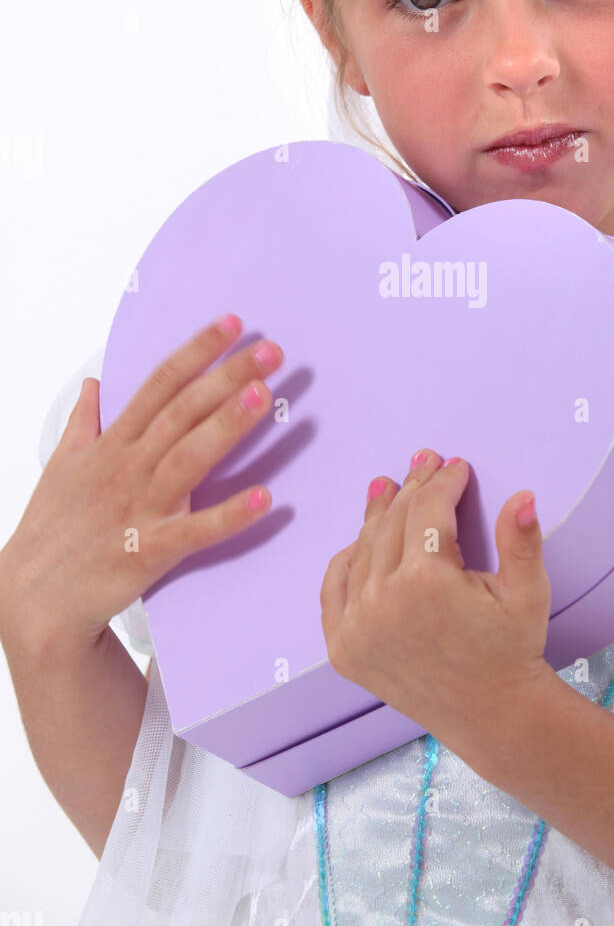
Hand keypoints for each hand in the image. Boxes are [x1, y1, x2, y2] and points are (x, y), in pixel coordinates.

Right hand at [0, 315, 283, 652]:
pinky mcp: (148, 552)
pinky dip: (229, 515)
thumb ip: (83, 424)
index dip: (197, 350)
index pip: (160, 384)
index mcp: (112, 443)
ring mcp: (139, 508)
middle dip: (226, 376)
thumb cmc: (51, 531)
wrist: (31, 602)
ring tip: (264, 396)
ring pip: (189, 457)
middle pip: (182, 411)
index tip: (234, 323)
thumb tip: (91, 385)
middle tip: (271, 350)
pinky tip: (265, 498)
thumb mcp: (60, 466)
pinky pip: (194, 531)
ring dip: (226, 425)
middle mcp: (128, 467)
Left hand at [320, 449, 552, 754]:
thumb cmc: (511, 649)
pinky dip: (348, 559)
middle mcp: (382, 600)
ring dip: (378, 515)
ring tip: (387, 486)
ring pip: (363, 549)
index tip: (455, 466)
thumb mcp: (527, 592)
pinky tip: (361, 539)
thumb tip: (523, 495)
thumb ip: (521, 540)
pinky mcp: (343, 648)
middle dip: (414, 488)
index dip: (444, 482)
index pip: (428, 510)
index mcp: (427, 582)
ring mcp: (356, 626)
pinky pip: (336, 587)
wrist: (490, 714)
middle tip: (424, 462)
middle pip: (393, 522)